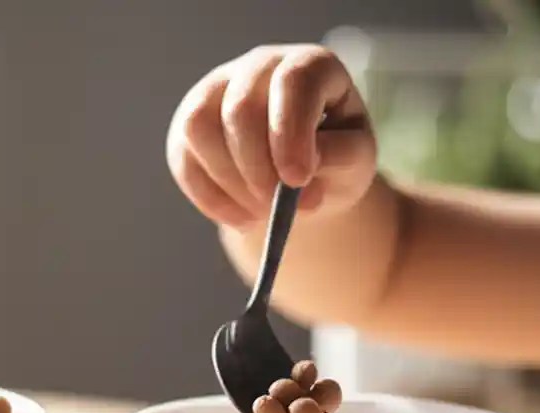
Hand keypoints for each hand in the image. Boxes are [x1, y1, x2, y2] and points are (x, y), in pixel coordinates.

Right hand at [166, 45, 376, 227]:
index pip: (293, 82)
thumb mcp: (356, 160)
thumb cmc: (335, 159)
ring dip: (228, 182)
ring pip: (200, 126)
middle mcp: (260, 66)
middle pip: (240, 108)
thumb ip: (339, 157)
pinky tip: (240, 219)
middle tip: (275, 208)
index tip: (297, 180)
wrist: (304, 176)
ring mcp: (218, 90)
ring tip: (259, 214)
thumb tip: (302, 172)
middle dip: (256, 168)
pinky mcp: (189, 123)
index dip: (290, 131)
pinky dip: (210, 197)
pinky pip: (183, 158)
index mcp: (311, 65)